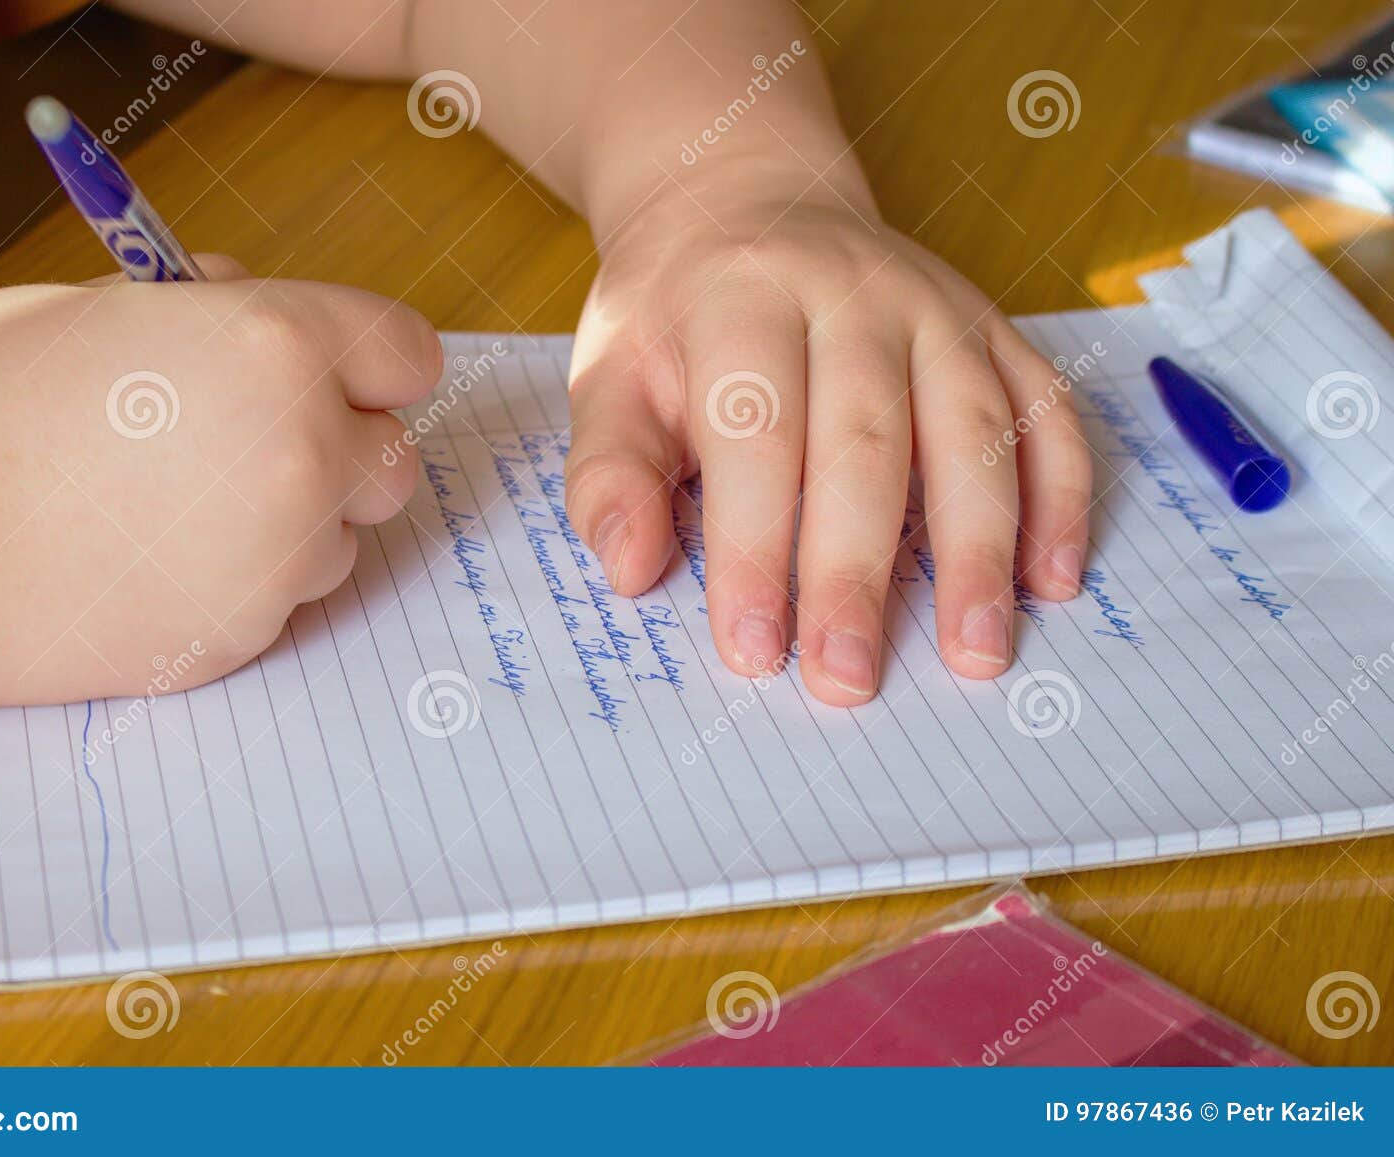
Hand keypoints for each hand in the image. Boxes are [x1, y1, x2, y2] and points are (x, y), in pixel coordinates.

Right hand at [0, 255, 438, 732]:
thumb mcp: (103, 307)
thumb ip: (218, 314)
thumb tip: (266, 312)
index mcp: (280, 347)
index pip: (411, 355)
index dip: (372, 364)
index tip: (336, 374)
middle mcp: (304, 456)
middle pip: (395, 461)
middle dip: (343, 450)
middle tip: (249, 443)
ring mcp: (277, 560)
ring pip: (341, 541)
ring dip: (293, 526)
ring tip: (174, 508)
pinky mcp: (238, 639)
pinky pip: (279, 603)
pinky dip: (239, 585)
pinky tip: (146, 562)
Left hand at [564, 178, 1091, 705]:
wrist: (748, 200)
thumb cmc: (675, 313)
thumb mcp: (610, 373)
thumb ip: (612, 472)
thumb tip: (633, 571)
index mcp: (743, 299)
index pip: (756, 436)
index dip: (755, 547)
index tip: (754, 651)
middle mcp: (852, 292)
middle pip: (866, 442)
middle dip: (859, 571)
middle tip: (850, 678)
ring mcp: (937, 306)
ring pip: (973, 429)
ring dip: (979, 549)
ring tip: (976, 652)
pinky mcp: (993, 326)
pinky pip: (1046, 410)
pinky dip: (1061, 495)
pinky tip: (1052, 579)